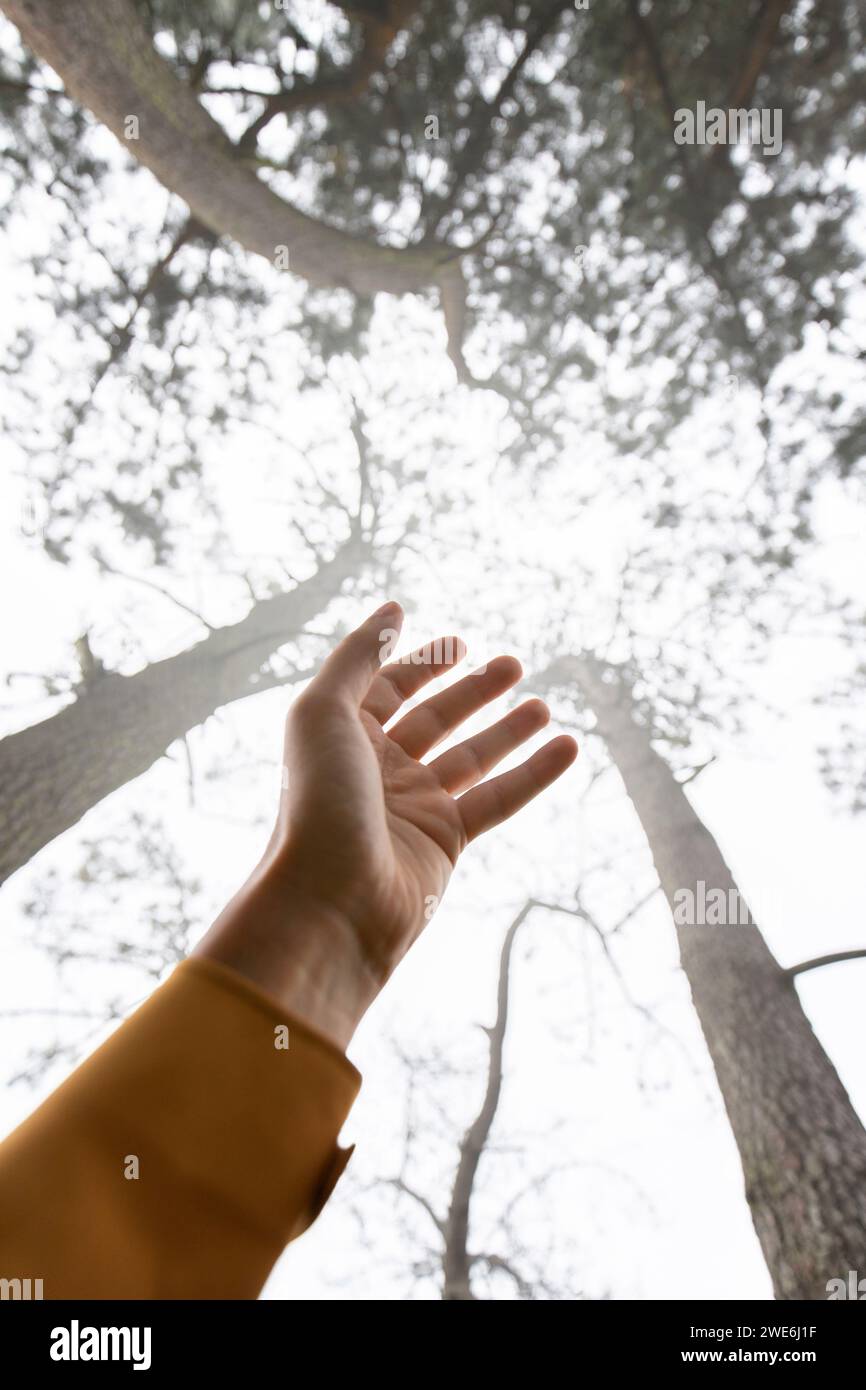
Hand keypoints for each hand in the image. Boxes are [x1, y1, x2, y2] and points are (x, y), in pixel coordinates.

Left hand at [196, 603, 576, 1046]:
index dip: (421, 664)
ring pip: (471, 759)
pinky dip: (534, 773)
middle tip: (513, 665)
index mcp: (343, 736)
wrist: (328, 901)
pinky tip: (568, 748)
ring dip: (507, 731)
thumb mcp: (324, 710)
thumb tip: (393, 609)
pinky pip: (498, 799)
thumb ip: (357, 657)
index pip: (388, 689)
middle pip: (433, 720)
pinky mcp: (446, 842)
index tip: (461, 642)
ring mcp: (413, 807)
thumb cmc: (316, 800)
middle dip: (471, 692)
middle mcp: (376, 769)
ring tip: (543, 706)